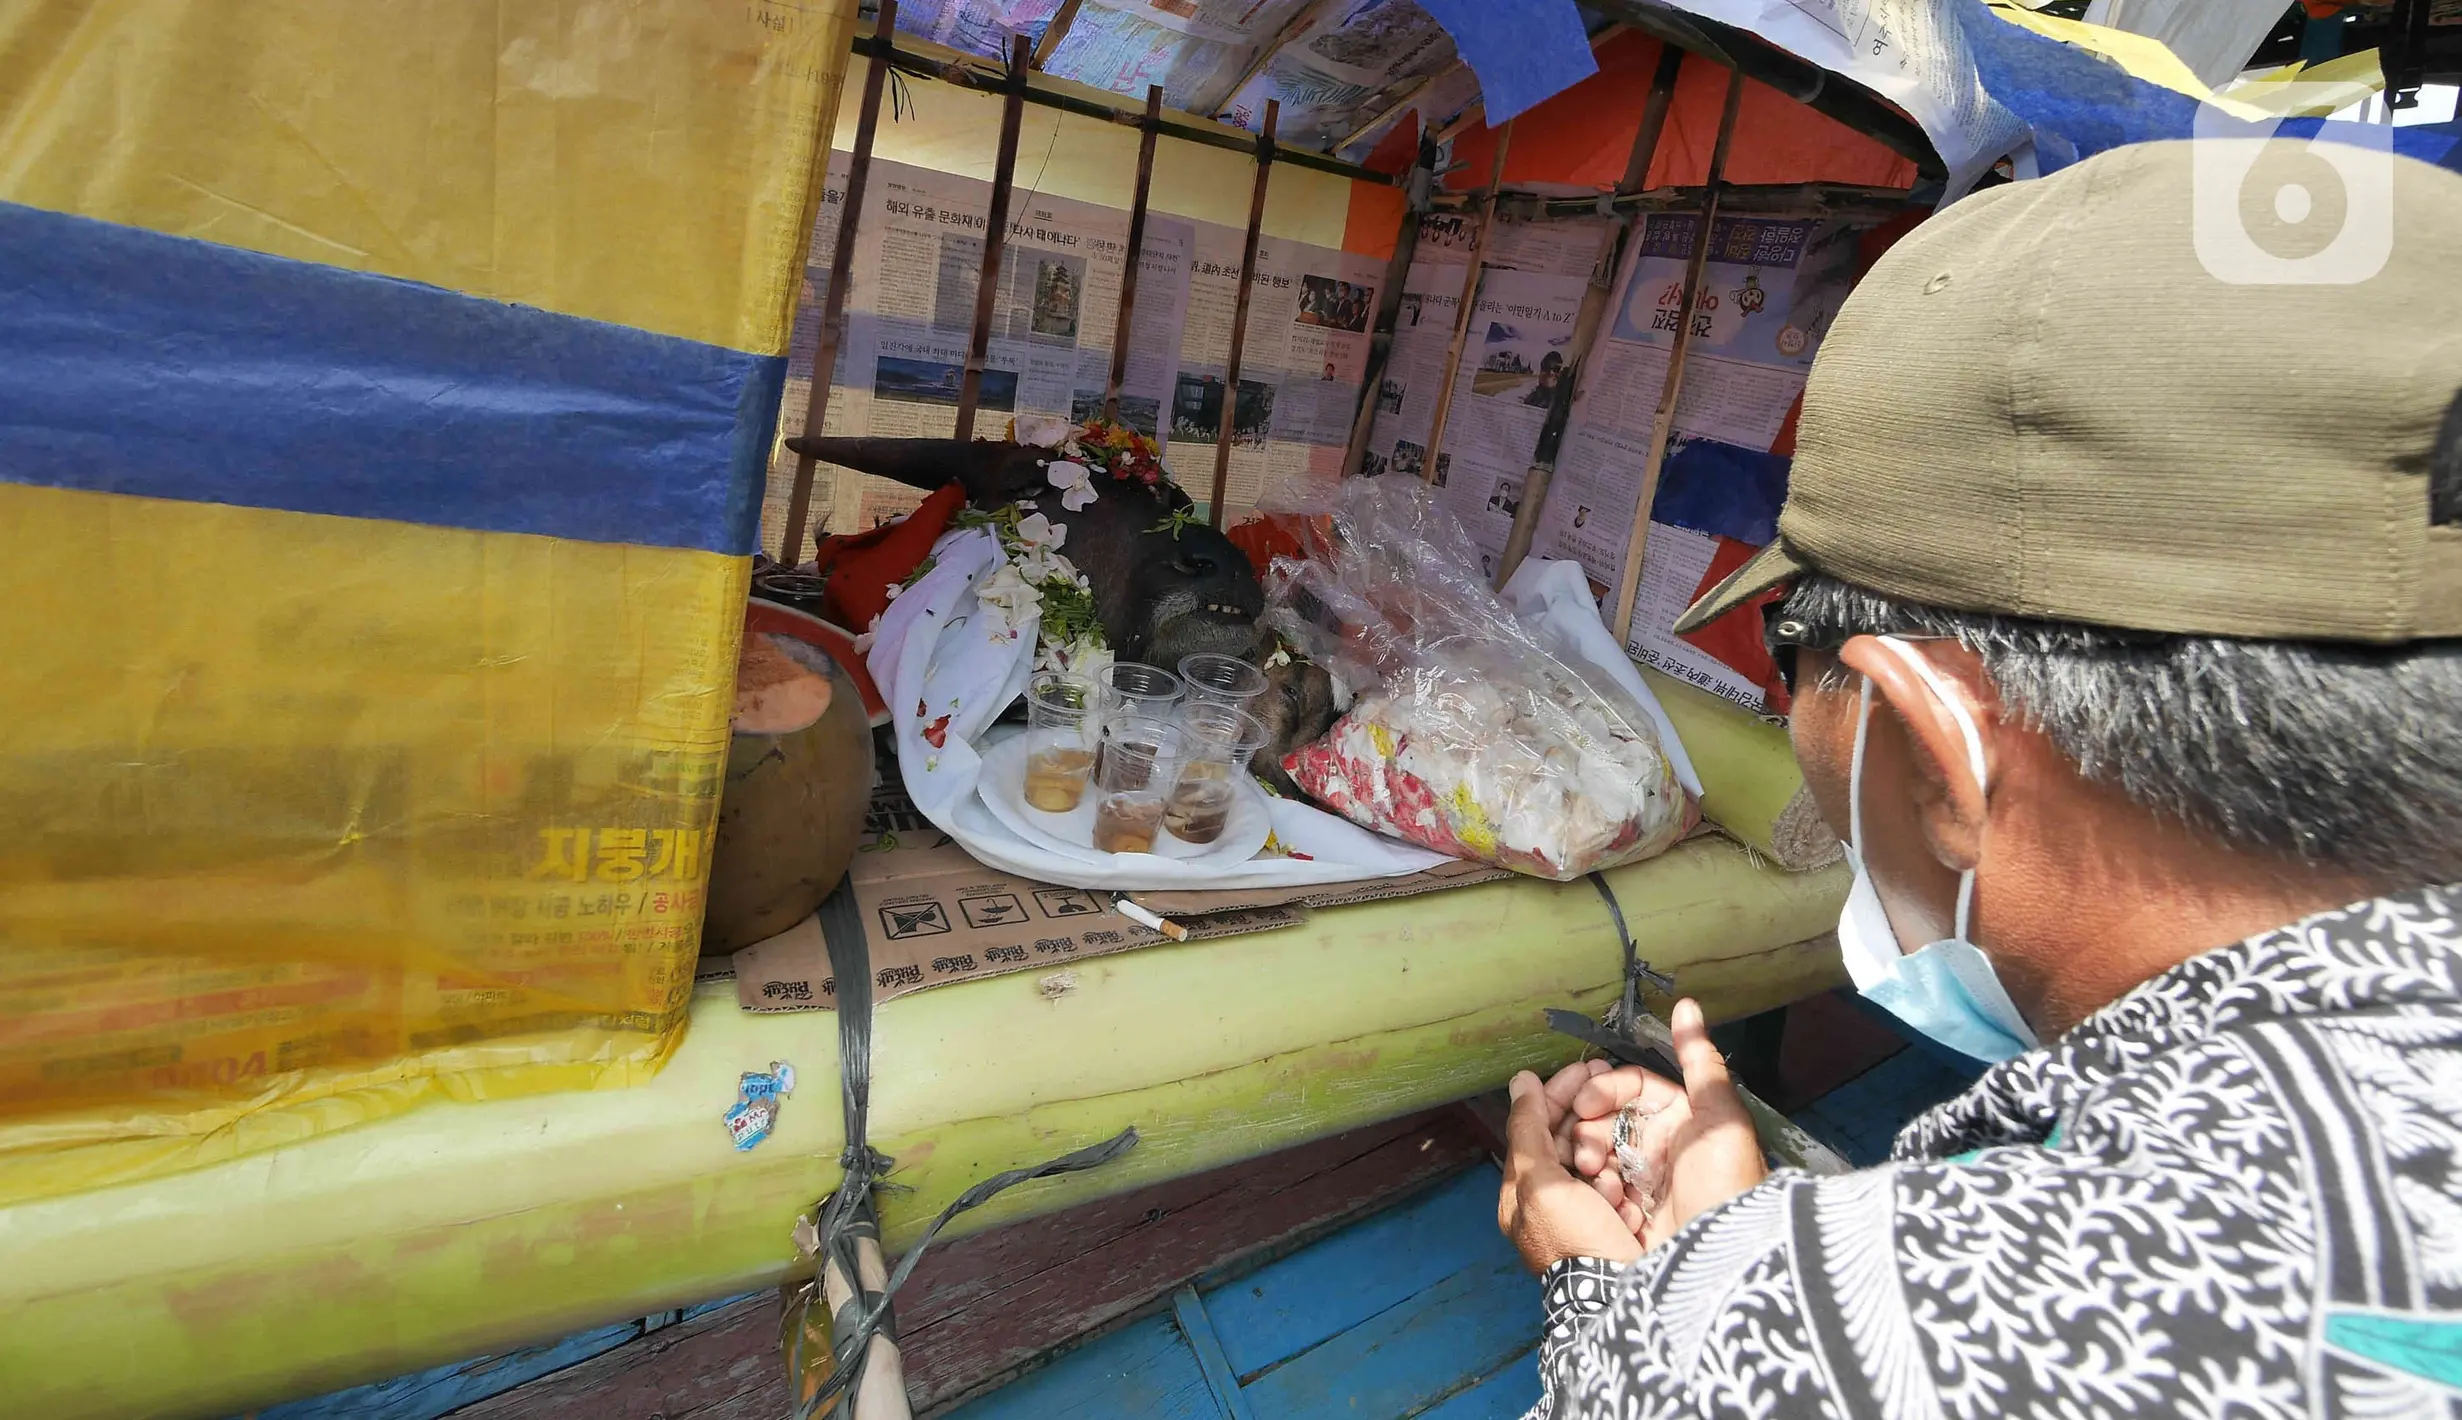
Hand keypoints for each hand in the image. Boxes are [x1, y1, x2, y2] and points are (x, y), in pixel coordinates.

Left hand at [1497, 1060, 1648, 1273]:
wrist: (1617, 1296)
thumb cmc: (1574, 1242)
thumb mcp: (1542, 1181)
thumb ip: (1528, 1131)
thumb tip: (1520, 1082)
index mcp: (1521, 1191)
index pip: (1534, 1127)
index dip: (1557, 1094)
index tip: (1586, 1068)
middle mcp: (1547, 1201)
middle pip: (1566, 1141)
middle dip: (1588, 1116)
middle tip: (1612, 1085)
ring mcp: (1581, 1213)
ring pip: (1595, 1159)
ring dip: (1607, 1149)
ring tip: (1614, 1152)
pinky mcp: (1612, 1223)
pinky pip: (1619, 1185)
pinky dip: (1623, 1178)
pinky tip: (1626, 1183)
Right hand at [1564, 999, 1766, 1249]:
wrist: (1725, 1260)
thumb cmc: (1725, 1184)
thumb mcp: (1719, 1116)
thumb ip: (1700, 1058)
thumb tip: (1687, 1004)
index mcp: (1682, 1118)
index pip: (1631, 1086)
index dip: (1604, 1089)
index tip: (1583, 1102)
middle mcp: (1663, 1145)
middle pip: (1608, 1119)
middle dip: (1589, 1126)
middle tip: (1585, 1147)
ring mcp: (1646, 1180)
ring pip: (1598, 1152)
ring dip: (1588, 1158)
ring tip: (1592, 1174)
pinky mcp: (1633, 1214)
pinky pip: (1599, 1189)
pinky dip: (1595, 1190)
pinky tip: (1603, 1199)